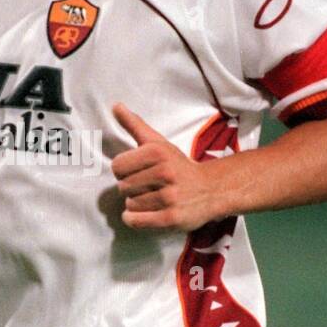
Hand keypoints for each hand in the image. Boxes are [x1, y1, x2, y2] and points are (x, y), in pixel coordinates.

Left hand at [111, 102, 220, 232]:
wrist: (212, 189)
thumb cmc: (179, 166)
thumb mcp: (159, 143)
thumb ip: (135, 125)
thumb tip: (115, 105)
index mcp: (157, 152)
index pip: (117, 166)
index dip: (124, 171)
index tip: (137, 172)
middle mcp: (164, 173)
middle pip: (122, 187)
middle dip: (131, 188)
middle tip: (147, 187)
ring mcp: (169, 196)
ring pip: (129, 204)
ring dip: (136, 204)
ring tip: (152, 199)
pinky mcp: (172, 218)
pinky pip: (136, 220)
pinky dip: (134, 219)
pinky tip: (144, 213)